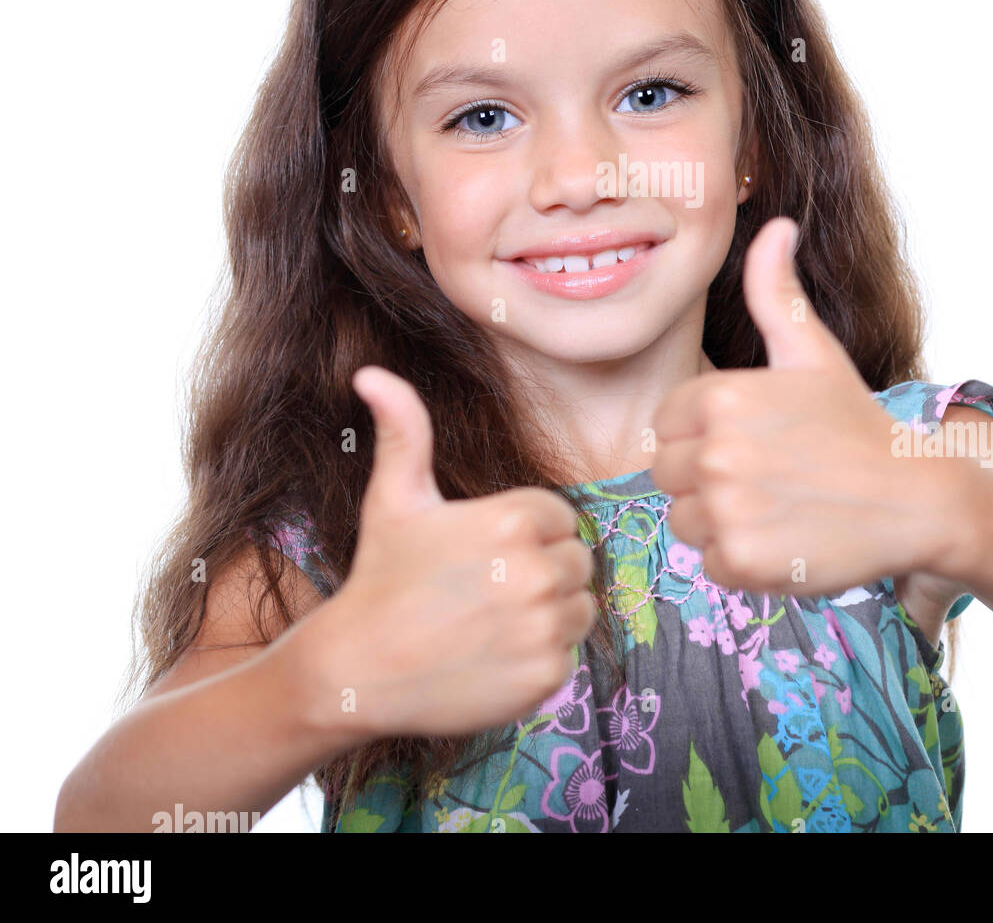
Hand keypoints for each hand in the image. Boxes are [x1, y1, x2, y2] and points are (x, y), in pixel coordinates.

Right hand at [305, 366, 596, 738]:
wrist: (355, 671)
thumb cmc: (381, 577)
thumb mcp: (395, 497)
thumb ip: (404, 429)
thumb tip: (371, 371)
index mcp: (513, 519)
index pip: (560, 518)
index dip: (525, 535)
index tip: (482, 554)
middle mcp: (536, 571)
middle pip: (577, 561)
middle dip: (541, 572)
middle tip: (484, 591)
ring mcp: (543, 627)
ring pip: (581, 608)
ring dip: (548, 615)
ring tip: (490, 622)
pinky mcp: (546, 676)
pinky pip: (570, 655)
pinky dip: (540, 659)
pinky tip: (493, 657)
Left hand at [652, 217, 970, 596]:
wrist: (918, 498)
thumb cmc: (858, 423)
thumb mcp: (812, 352)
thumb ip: (776, 292)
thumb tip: (775, 226)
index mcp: (721, 397)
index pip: (667, 424)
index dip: (704, 435)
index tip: (754, 440)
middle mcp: (715, 452)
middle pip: (667, 475)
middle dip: (708, 480)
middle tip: (769, 477)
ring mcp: (727, 509)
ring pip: (685, 522)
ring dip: (722, 522)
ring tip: (778, 507)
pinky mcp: (741, 562)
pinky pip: (710, 565)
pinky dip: (743, 562)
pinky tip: (786, 539)